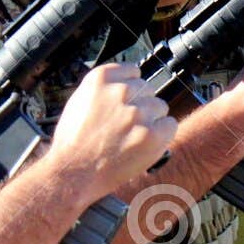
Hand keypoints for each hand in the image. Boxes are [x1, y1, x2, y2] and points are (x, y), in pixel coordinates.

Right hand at [46, 63, 176, 195]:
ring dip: (151, 120)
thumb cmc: (73, 142)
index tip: (127, 100)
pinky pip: (170, 125)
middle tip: (125, 126)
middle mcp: (121, 92)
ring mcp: (138, 113)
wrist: (73, 172)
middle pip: (148, 89)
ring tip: (131, 137)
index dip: (131, 88)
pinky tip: (144, 144)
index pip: (133, 71)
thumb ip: (104, 89)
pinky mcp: (152, 134)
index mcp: (101, 79)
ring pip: (160, 107)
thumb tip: (127, 83)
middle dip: (140, 105)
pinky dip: (162, 135)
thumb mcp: (79, 101)